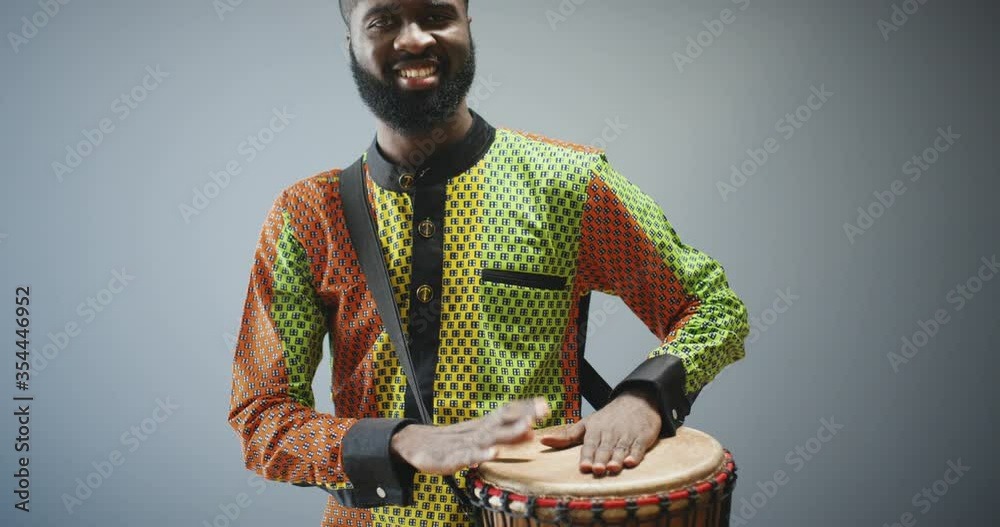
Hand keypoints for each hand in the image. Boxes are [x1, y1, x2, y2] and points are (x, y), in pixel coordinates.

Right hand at [389, 398, 549, 474]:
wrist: (416, 444)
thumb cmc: (451, 441)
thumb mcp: (477, 434)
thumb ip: (502, 434)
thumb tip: (530, 432)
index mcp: (482, 425)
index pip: (506, 412)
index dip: (525, 408)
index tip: (546, 404)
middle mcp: (477, 430)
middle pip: (503, 421)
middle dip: (523, 416)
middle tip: (543, 411)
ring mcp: (465, 443)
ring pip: (490, 436)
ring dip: (509, 432)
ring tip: (526, 428)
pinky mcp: (453, 457)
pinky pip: (469, 456)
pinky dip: (481, 454)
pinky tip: (493, 453)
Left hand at [540, 389, 660, 475]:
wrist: (637, 401)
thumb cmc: (608, 418)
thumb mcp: (586, 424)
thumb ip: (566, 435)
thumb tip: (543, 441)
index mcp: (595, 430)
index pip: (590, 445)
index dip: (587, 456)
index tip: (584, 467)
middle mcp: (610, 433)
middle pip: (605, 448)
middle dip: (600, 459)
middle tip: (597, 470)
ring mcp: (627, 435)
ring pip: (621, 448)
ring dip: (617, 458)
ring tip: (613, 468)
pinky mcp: (642, 437)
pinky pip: (638, 447)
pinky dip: (636, 455)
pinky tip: (632, 462)